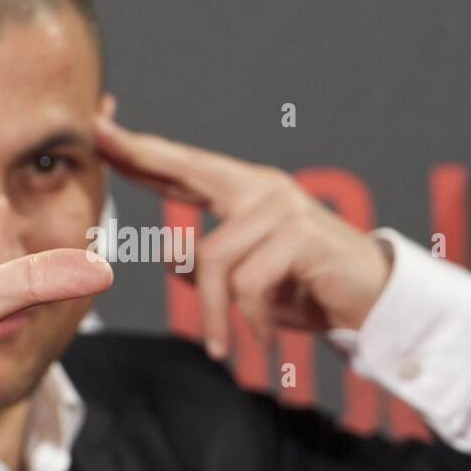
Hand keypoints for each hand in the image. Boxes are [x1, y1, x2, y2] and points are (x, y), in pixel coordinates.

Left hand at [94, 115, 389, 358]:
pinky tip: (259, 338)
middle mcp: (263, 188)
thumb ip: (207, 266)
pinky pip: (248, 282)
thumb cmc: (306, 291)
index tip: (99, 126)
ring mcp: (284, 206)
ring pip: (214, 259)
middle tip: (98, 137)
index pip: (183, 167)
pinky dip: (248, 319)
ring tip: (223, 345)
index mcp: (246, 193)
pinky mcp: (302, 234)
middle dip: (140, 156)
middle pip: (187, 171)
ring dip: (216, 312)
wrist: (372, 305)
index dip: (140, 149)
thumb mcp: (246, 283)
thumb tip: (168, 255)